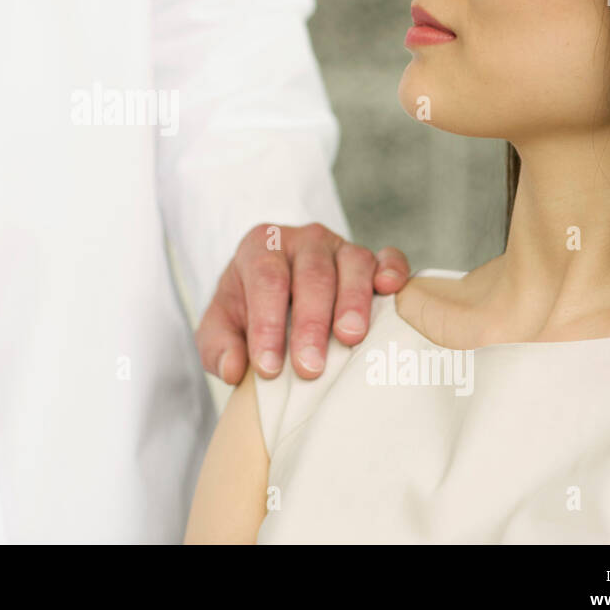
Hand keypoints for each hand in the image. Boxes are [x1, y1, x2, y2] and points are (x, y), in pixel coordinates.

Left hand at [195, 223, 409, 383]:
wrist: (277, 292)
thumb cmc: (248, 310)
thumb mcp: (220, 327)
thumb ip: (217, 347)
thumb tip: (235, 368)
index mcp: (260, 248)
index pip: (266, 281)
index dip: (267, 325)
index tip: (268, 368)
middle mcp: (302, 241)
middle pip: (311, 276)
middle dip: (310, 324)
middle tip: (310, 367)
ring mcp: (339, 247)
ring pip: (352, 265)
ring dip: (353, 303)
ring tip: (349, 338)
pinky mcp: (371, 258)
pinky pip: (387, 258)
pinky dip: (392, 271)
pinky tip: (391, 291)